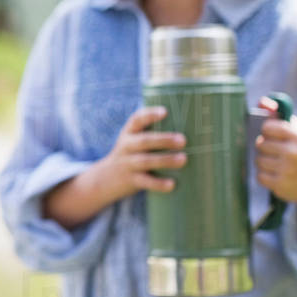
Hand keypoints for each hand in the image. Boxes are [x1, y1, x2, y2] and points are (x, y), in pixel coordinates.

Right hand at [42, 106, 185, 229]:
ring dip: (165, 160)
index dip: (149, 115)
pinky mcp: (131, 180)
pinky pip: (145, 182)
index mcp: (129, 133)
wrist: (105, 178)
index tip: (165, 112)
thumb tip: (191, 130)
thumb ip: (152, 134)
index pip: (136, 120)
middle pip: (144, 141)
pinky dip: (158, 183)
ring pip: (145, 161)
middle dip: (163, 140)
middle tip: (183, 140)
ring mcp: (128, 164)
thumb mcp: (133, 141)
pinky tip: (172, 184)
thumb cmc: (131, 155)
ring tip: (183, 159)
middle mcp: (127, 146)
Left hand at [253, 97, 296, 206]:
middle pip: (260, 144)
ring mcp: (287, 170)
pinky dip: (265, 175)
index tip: (273, 134)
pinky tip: (277, 174)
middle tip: (277, 151)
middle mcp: (293, 153)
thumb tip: (262, 101)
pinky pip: (259, 176)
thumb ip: (278, 115)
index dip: (267, 130)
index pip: (268, 127)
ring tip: (278, 163)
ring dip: (264, 161)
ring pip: (258, 160)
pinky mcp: (281, 185)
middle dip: (265, 147)